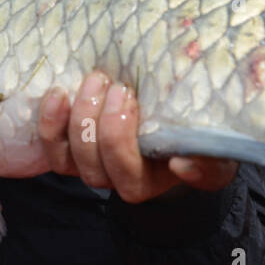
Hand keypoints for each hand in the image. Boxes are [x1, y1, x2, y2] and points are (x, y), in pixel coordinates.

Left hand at [38, 70, 237, 203]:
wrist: (173, 134)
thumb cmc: (196, 143)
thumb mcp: (215, 155)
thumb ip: (208, 165)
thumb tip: (182, 164)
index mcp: (146, 183)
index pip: (126, 175)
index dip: (119, 139)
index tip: (130, 96)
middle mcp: (112, 179)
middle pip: (91, 164)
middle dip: (97, 121)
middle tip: (116, 84)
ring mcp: (87, 164)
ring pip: (66, 155)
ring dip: (76, 115)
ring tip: (96, 80)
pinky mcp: (69, 148)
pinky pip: (50, 144)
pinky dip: (49, 120)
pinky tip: (59, 93)